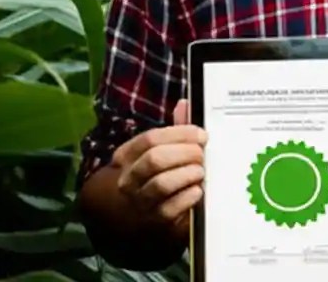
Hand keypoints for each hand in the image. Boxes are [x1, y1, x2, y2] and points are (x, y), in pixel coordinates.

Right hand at [111, 100, 205, 240]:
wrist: (127, 217)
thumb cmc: (147, 177)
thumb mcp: (151, 153)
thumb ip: (171, 132)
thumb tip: (185, 105)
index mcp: (126, 156)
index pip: (149, 139)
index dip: (179, 134)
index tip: (201, 134)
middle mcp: (129, 179)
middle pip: (155, 159)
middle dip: (184, 153)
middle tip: (201, 154)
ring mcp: (140, 202)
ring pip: (162, 184)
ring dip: (187, 174)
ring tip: (200, 170)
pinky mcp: (154, 223)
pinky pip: (171, 208)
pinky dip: (188, 197)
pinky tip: (197, 190)